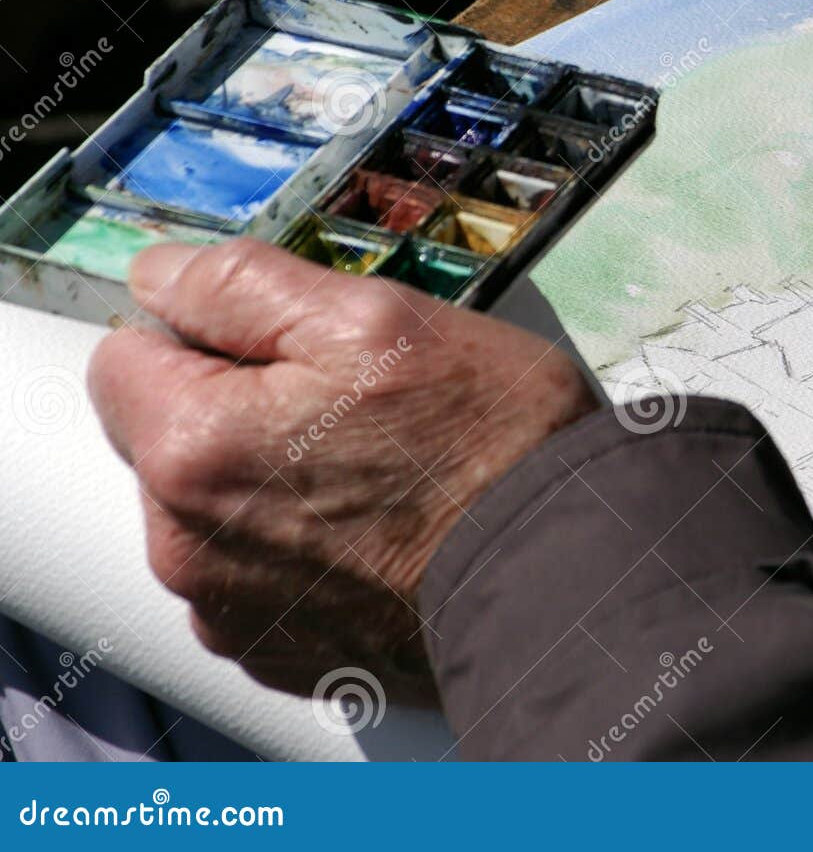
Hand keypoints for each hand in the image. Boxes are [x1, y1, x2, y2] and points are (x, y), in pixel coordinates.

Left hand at [86, 238, 598, 705]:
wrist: (566, 571)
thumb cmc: (490, 447)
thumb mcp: (375, 318)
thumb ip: (243, 285)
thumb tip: (163, 277)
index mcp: (194, 449)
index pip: (125, 357)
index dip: (207, 336)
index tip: (288, 350)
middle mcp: (189, 547)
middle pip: (167, 441)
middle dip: (237, 413)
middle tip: (352, 409)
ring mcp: (232, 613)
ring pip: (214, 512)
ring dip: (269, 486)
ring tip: (376, 475)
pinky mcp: (279, 654)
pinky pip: (256, 578)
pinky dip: (301, 553)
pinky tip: (377, 532)